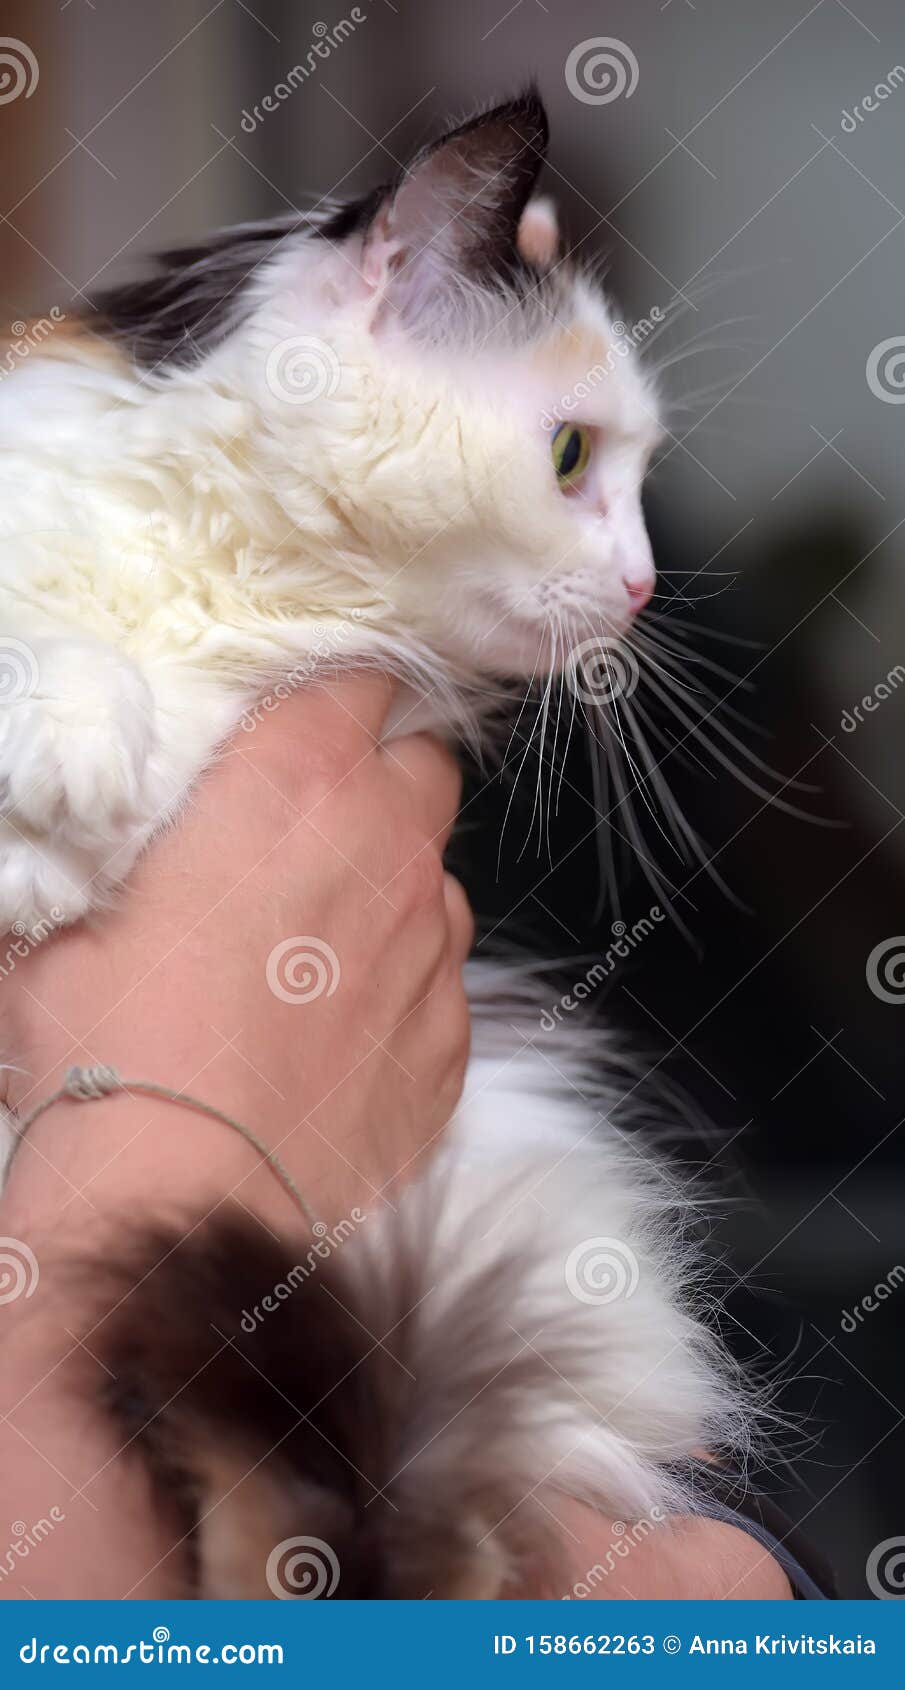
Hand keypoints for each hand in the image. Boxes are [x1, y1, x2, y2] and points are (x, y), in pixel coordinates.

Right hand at [0, 674, 472, 1233]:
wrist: (182, 1202)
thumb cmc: (110, 1052)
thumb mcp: (62, 925)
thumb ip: (106, 857)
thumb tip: (95, 845)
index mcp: (294, 783)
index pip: (361, 677)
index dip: (335, 695)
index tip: (306, 722)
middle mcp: (387, 847)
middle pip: (423, 764)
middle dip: (381, 779)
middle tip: (314, 828)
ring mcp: (432, 946)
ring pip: (439, 876)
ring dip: (394, 888)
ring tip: (319, 947)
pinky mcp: (452, 1041)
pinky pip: (443, 983)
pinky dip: (405, 988)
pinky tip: (338, 1031)